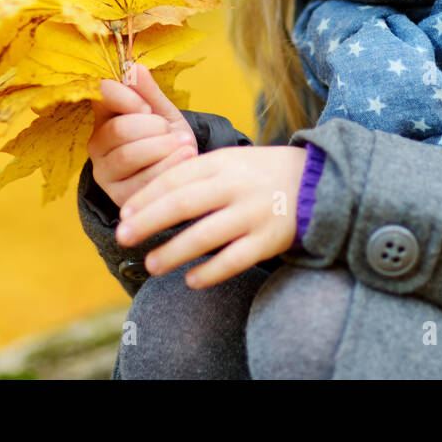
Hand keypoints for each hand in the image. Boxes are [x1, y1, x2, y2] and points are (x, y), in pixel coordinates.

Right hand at [86, 62, 199, 209]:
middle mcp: (96, 145)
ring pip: (127, 155)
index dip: (127, 97)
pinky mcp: (119, 197)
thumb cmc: (168, 137)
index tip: (149, 107)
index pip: (100, 94)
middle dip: (153, 127)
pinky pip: (142, 181)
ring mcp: (105, 173)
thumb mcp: (163, 112)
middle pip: (118, 129)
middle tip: (170, 129)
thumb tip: (136, 66)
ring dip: (163, 147)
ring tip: (185, 143)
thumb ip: (150, 92)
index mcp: (104, 115)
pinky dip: (169, 167)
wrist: (181, 171)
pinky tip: (185, 159)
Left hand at [114, 144, 308, 288]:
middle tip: (123, 237)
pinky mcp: (269, 239)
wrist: (319, 181)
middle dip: (150, 220)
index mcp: (222, 163)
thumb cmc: (260, 174)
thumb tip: (146, 199)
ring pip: (206, 235)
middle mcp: (236, 186)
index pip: (175, 177)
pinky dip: (211, 271)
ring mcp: (253, 213)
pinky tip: (191, 280)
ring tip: (152, 265)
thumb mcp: (230, 162)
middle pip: (184, 203)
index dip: (146, 196)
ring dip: (175, 251)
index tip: (123, 213)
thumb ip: (194, 174)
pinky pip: (235, 259)